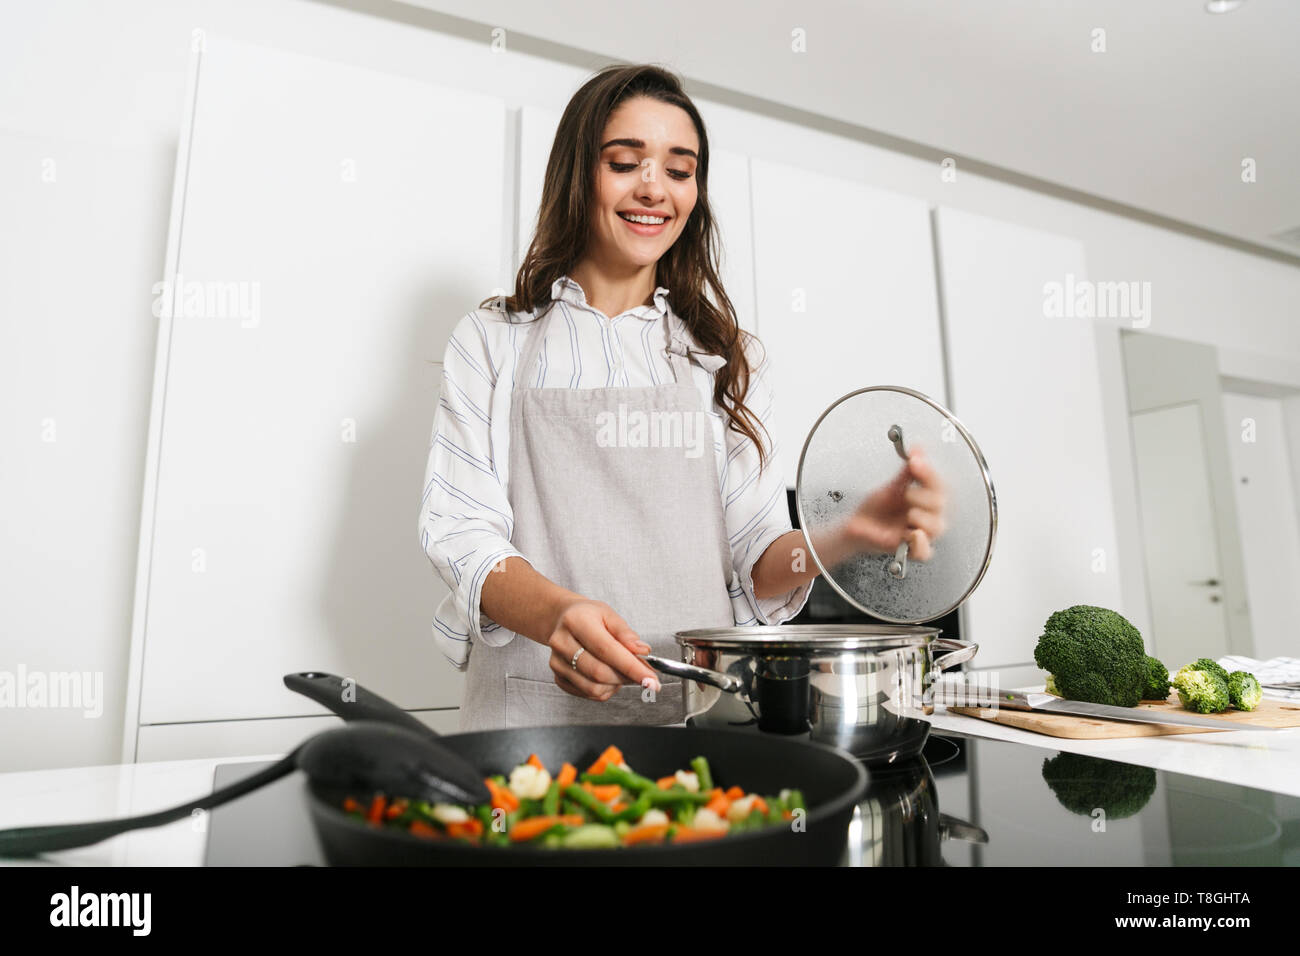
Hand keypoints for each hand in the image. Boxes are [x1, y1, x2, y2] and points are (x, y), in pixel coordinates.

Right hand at [546, 598, 660, 700]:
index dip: (632, 667)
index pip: (607, 650)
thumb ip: (626, 634)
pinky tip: (608, 676)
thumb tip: (642, 651)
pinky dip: (604, 689)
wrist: (563, 620)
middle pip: (599, 673)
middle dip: (627, 678)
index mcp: (576, 621)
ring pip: (594, 688)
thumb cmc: (589, 616)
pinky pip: (587, 694)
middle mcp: (562, 643)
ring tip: (621, 671)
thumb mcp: (609, 614)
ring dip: (616, 685)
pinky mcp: (558, 677)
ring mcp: (557, 662)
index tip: (652, 679)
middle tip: (643, 674)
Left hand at [841, 445, 945, 560]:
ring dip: (924, 518)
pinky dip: (921, 543)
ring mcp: (921, 533)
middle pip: (941, 504)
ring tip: (910, 512)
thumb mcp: (892, 486)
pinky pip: (925, 552)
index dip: (929, 472)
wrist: (858, 526)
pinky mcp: (910, 550)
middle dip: (925, 495)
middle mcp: (928, 515)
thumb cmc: (877, 507)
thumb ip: (908, 470)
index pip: (938, 483)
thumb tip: (918, 448)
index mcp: (927, 498)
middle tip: (908, 492)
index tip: (916, 461)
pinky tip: (913, 533)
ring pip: (938, 527)